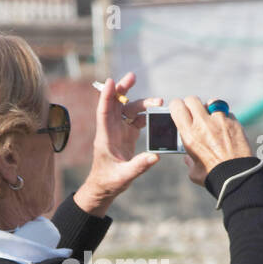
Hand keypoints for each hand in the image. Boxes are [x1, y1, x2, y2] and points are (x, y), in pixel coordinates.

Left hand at [74, 72, 162, 215]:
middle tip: (132, 76)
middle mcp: (111, 130)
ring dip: (141, 103)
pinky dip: (145, 114)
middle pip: (115, 104)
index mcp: (105, 137)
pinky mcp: (126, 135)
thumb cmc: (109, 182)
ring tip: (158, 101)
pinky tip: (155, 113)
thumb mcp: (124, 177)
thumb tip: (155, 157)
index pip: (104, 113)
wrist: (104, 187)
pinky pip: (135, 120)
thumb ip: (138, 166)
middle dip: (123, 89)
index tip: (110, 81)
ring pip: (128, 110)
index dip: (106, 97)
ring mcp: (118, 131)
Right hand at [168, 96, 252, 185]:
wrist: (237, 177)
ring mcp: (220, 121)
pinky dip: (225, 118)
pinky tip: (225, 128)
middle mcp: (203, 124)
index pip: (177, 106)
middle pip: (193, 100)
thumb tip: (188, 157)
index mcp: (189, 135)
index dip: (176, 106)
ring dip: (210, 109)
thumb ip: (189, 159)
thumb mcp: (193, 170)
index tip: (178, 110)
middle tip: (193, 113)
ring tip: (212, 119)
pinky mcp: (234, 123)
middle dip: (191, 105)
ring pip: (212, 103)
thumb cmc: (213, 176)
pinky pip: (227, 113)